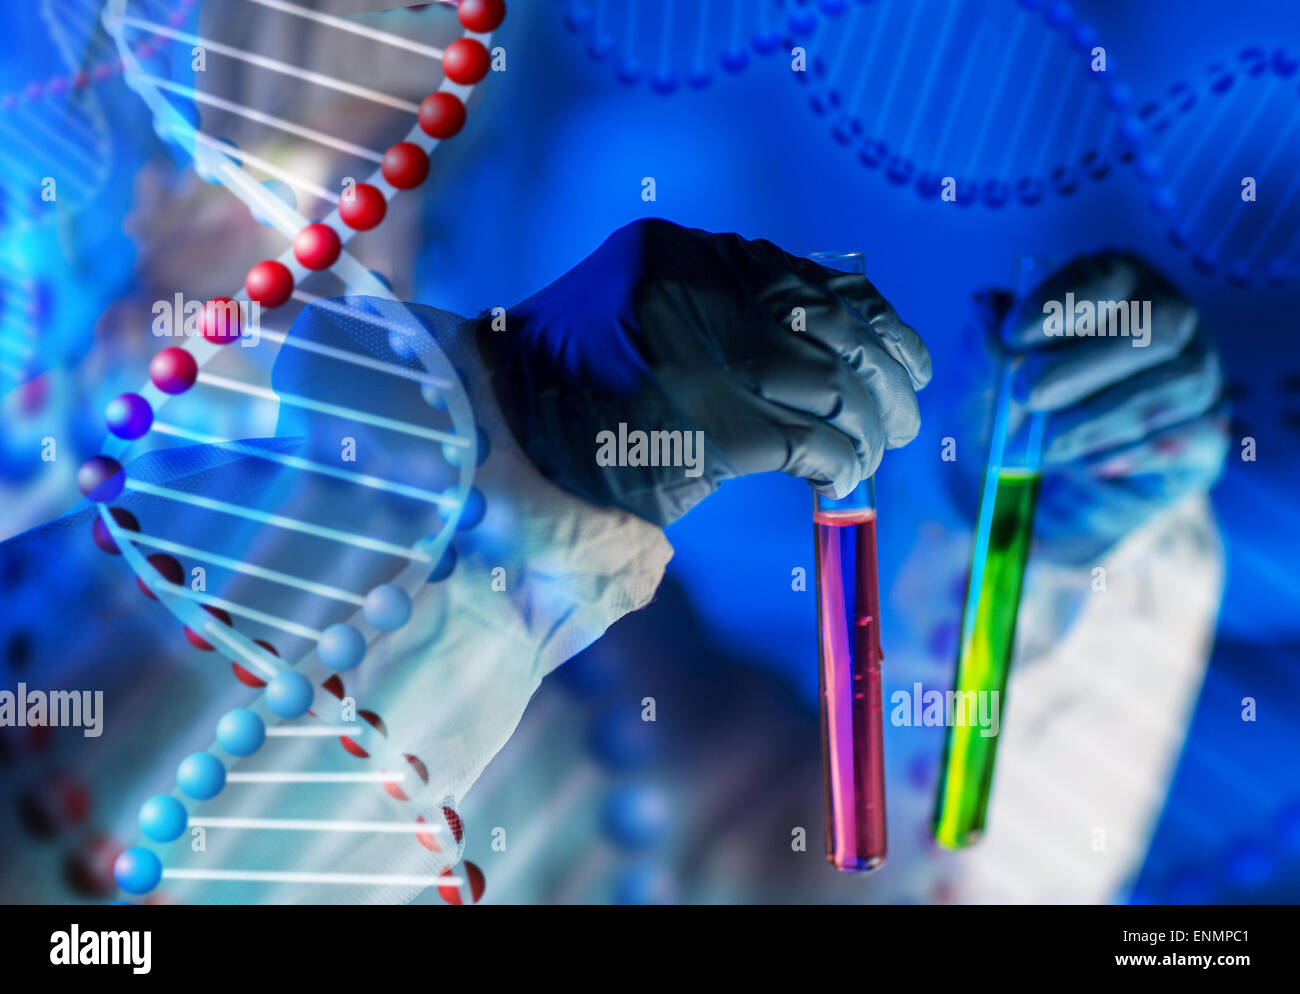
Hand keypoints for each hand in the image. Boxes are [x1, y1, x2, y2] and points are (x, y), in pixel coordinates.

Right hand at [475, 218, 931, 525]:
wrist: (495, 441)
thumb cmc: (575, 389)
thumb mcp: (647, 313)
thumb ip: (725, 309)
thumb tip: (837, 343)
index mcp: (682, 252)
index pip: (812, 278)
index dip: (878, 321)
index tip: (905, 356)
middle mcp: (695, 290)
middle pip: (835, 328)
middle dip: (888, 377)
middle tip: (906, 417)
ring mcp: (703, 359)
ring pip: (833, 387)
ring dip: (871, 426)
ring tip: (877, 450)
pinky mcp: (710, 429)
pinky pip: (810, 443)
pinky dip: (840, 463)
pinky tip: (840, 479)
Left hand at [999, 253, 1229, 561]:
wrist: (1027, 484)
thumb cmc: (1006, 413)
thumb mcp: (979, 384)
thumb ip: (981, 348)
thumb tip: (986, 309)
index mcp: (1114, 286)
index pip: (1108, 276)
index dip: (1061, 303)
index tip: (1012, 337)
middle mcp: (1169, 318)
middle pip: (1157, 324)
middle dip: (1082, 365)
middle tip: (1026, 395)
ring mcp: (1199, 374)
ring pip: (1179, 381)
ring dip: (1101, 417)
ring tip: (1046, 444)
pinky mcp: (1209, 433)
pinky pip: (1193, 434)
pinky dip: (1133, 451)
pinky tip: (1089, 463)